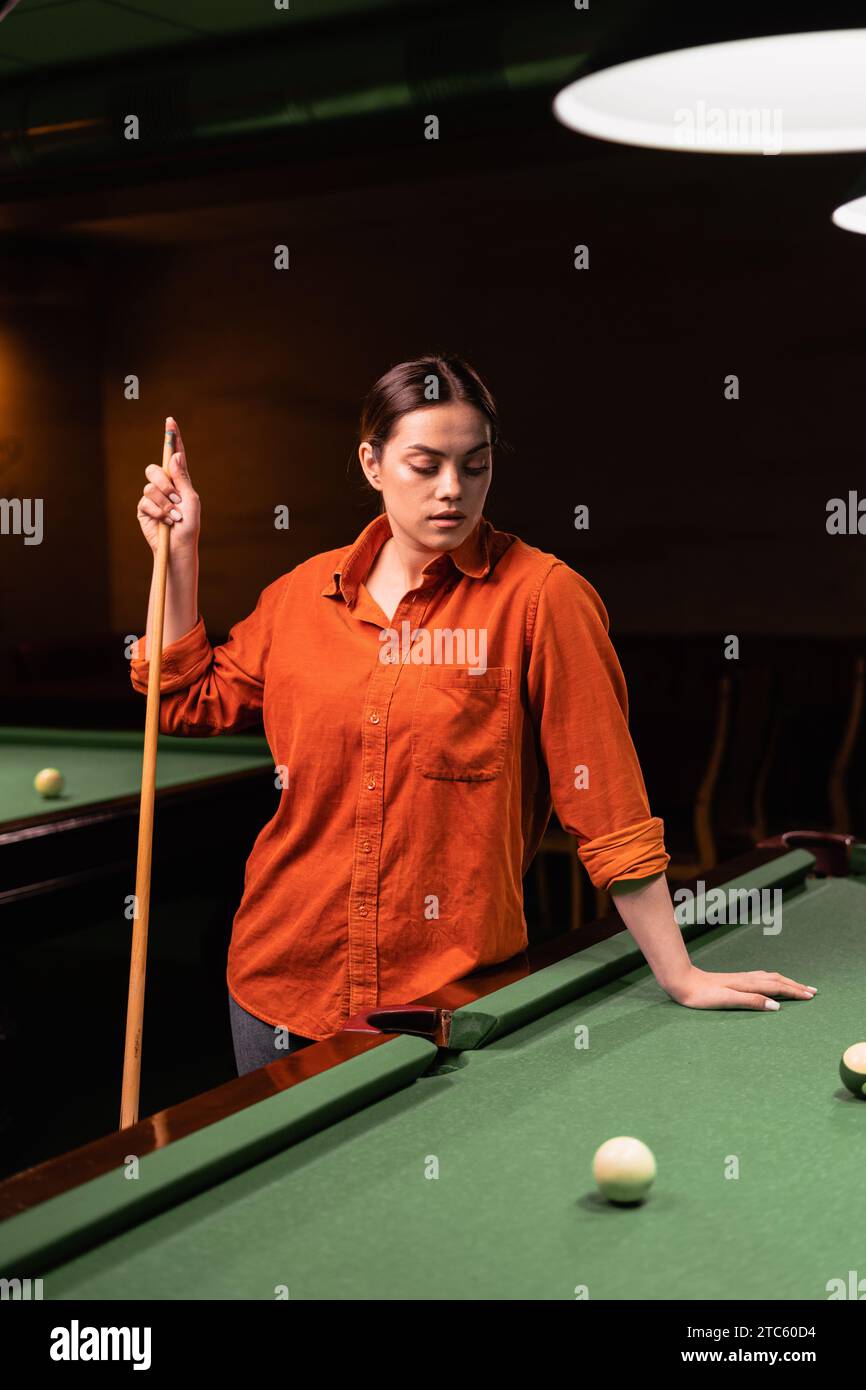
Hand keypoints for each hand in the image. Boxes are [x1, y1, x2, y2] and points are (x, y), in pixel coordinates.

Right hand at [136, 417, 200, 556]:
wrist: (178, 547)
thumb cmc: (189, 526)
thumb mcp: (191, 500)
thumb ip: (182, 478)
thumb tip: (174, 454)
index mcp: (180, 481)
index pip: (174, 455)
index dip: (172, 438)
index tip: (170, 421)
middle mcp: (165, 486)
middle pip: (155, 469)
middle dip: (164, 483)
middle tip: (176, 499)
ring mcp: (153, 497)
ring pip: (150, 486)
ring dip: (165, 503)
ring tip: (174, 516)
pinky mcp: (144, 509)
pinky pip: (145, 501)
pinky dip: (158, 512)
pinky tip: (166, 521)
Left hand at [666, 966, 816, 1010]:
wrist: (682, 982)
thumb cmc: (702, 995)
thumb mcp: (727, 1000)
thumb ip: (751, 1001)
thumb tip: (776, 1006)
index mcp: (748, 984)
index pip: (777, 987)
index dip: (795, 992)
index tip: (810, 997)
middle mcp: (747, 979)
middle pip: (777, 980)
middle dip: (795, 985)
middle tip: (812, 991)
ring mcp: (741, 978)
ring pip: (770, 978)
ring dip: (786, 981)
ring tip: (798, 986)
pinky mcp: (734, 980)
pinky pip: (761, 978)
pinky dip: (773, 980)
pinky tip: (770, 982)